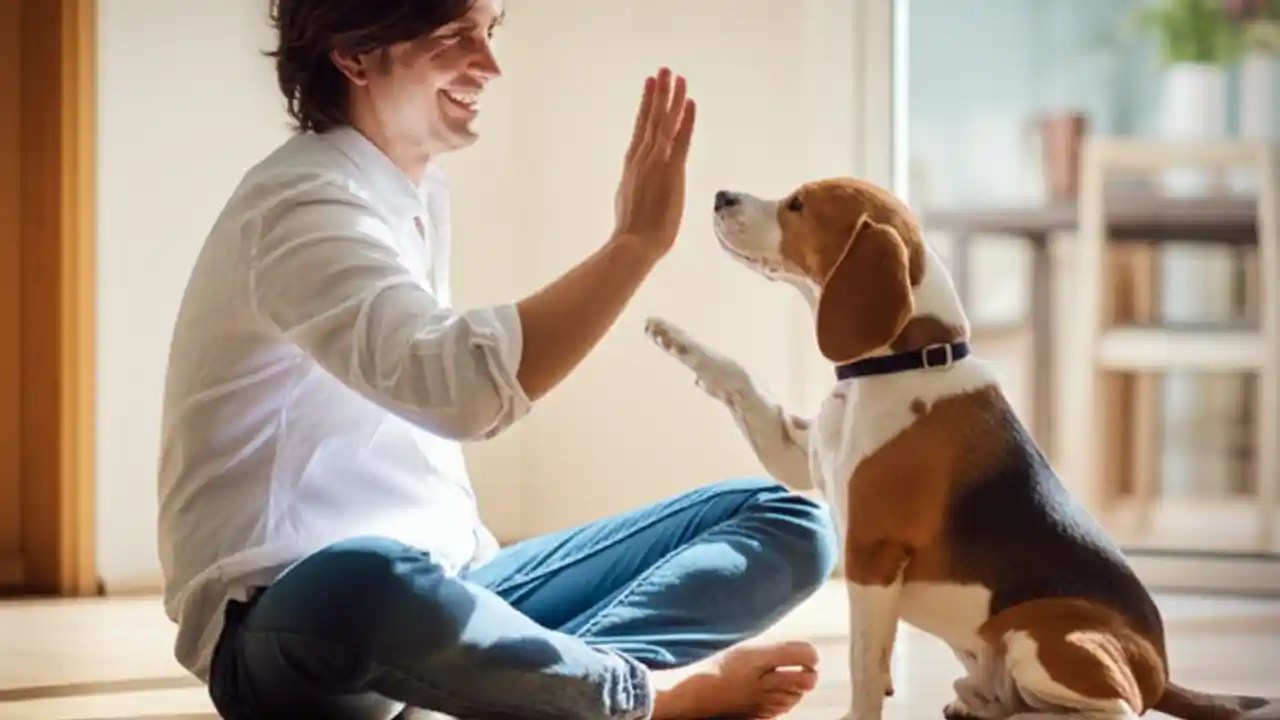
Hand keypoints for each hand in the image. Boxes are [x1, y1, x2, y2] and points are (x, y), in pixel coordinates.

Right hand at [612, 67, 696, 260]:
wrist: (633, 243)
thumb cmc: (632, 233)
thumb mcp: (630, 202)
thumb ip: (637, 187)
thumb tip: (640, 184)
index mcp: (632, 165)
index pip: (641, 128)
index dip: (646, 105)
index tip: (650, 86)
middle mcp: (642, 157)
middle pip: (651, 118)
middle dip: (658, 93)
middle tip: (663, 71)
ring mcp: (656, 161)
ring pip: (663, 122)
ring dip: (670, 97)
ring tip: (674, 76)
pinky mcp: (671, 169)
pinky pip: (679, 138)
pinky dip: (685, 119)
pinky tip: (689, 101)